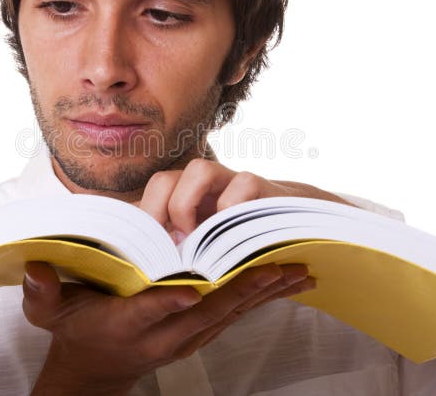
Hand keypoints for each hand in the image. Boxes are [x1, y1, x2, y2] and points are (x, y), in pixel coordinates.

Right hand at [24, 260, 314, 394]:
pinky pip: (234, 315)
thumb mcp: (48, 313)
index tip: (194, 286)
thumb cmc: (75, 329)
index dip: (169, 299)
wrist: (95, 370)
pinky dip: (260, 298)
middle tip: (277, 266)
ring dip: (263, 293)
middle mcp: (162, 335)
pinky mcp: (198, 334)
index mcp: (125, 324)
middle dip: (242, 290)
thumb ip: (42, 293)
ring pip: (229, 313)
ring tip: (298, 272)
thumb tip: (35, 268)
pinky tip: (287, 283)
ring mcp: (184, 338)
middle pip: (206, 312)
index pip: (148, 311)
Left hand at [137, 157, 352, 240]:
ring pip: (199, 169)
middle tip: (164, 247)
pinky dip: (232, 209)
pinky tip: (230, 237)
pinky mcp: (262, 187)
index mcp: (184, 197)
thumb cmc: (241, 242)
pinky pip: (243, 184)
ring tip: (193, 239)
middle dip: (156, 212)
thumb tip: (145, 267)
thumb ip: (179, 249)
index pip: (149, 197)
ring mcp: (232, 182)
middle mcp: (203, 186)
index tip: (143, 254)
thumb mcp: (205, 248)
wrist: (295, 224)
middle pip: (163, 179)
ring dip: (188, 205)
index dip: (141, 220)